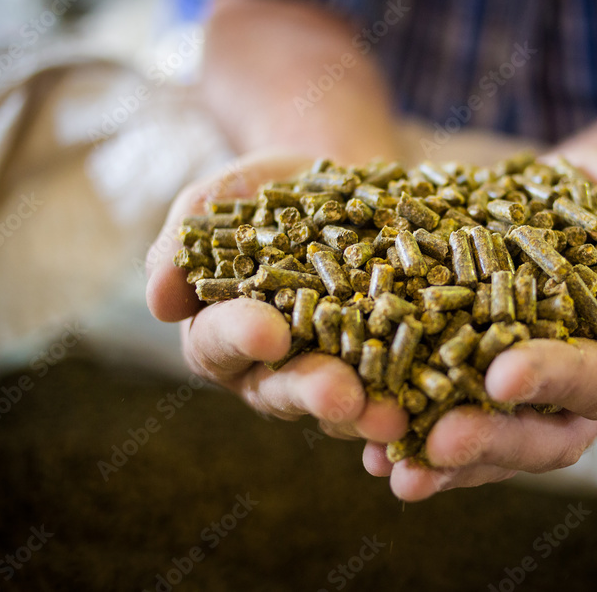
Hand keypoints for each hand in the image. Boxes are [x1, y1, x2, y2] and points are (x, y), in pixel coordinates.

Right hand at [146, 152, 407, 442]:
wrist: (337, 181)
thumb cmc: (264, 191)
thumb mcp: (219, 200)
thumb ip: (184, 244)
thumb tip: (156, 299)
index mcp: (220, 333)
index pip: (221, 341)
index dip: (243, 337)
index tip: (268, 331)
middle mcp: (272, 367)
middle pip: (285, 389)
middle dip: (312, 391)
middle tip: (339, 393)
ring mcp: (333, 370)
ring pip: (346, 402)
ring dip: (369, 412)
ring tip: (395, 414)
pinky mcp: (387, 364)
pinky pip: (400, 387)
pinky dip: (418, 397)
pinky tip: (439, 400)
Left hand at [362, 149, 596, 500]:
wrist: (548, 200)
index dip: (554, 378)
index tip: (504, 375)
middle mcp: (574, 396)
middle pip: (541, 435)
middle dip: (490, 440)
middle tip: (437, 442)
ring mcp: (519, 402)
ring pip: (489, 446)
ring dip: (441, 461)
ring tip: (390, 467)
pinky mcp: (466, 391)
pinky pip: (441, 423)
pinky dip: (407, 438)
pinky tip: (366, 451)